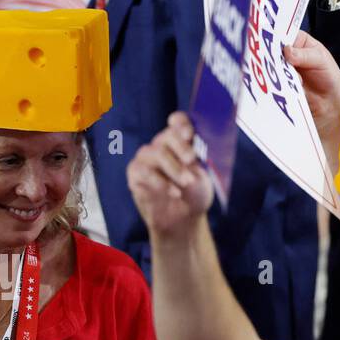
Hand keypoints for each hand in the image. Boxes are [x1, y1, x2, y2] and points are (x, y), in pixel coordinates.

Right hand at [128, 112, 212, 238]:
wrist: (183, 219)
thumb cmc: (195, 193)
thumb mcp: (204, 174)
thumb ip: (200, 158)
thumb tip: (200, 146)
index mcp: (181, 140)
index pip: (178, 121)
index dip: (182, 123)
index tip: (189, 134)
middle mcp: (162, 144)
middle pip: (167, 135)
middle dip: (181, 146)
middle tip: (191, 159)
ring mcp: (147, 157)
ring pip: (157, 153)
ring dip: (174, 168)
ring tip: (187, 182)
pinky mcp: (135, 172)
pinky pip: (145, 171)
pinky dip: (162, 183)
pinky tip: (175, 193)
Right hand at [283, 31, 339, 163]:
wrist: (330, 106)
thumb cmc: (330, 78)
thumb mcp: (321, 60)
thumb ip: (304, 55)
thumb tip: (287, 51)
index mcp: (298, 41)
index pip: (282, 34)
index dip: (275, 36)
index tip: (269, 41)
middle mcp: (287, 54)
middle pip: (271, 50)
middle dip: (272, 55)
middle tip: (275, 60)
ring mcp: (280, 69)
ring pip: (270, 66)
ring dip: (275, 71)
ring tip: (286, 77)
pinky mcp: (277, 84)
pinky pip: (271, 81)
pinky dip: (274, 83)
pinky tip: (280, 85)